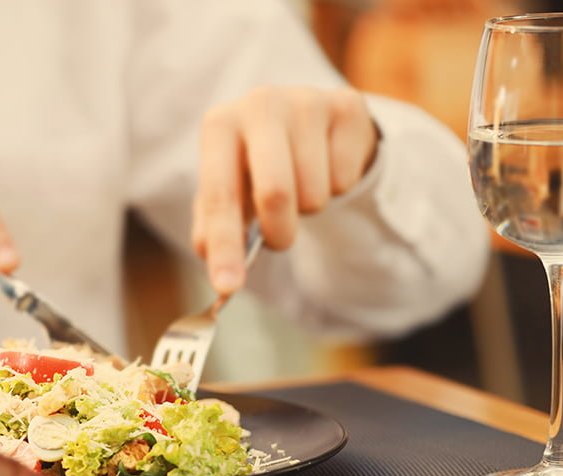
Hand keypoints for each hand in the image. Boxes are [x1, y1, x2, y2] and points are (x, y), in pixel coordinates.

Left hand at [192, 86, 378, 293]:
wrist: (306, 121)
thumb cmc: (256, 164)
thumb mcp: (229, 191)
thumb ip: (216, 228)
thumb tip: (217, 267)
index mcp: (220, 125)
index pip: (220, 195)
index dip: (225, 246)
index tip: (228, 287)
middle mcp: (261, 104)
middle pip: (276, 193)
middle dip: (279, 233)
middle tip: (278, 240)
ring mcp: (307, 101)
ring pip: (315, 192)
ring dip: (309, 209)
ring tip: (300, 186)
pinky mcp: (347, 106)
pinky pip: (345, 178)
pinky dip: (336, 188)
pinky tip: (326, 166)